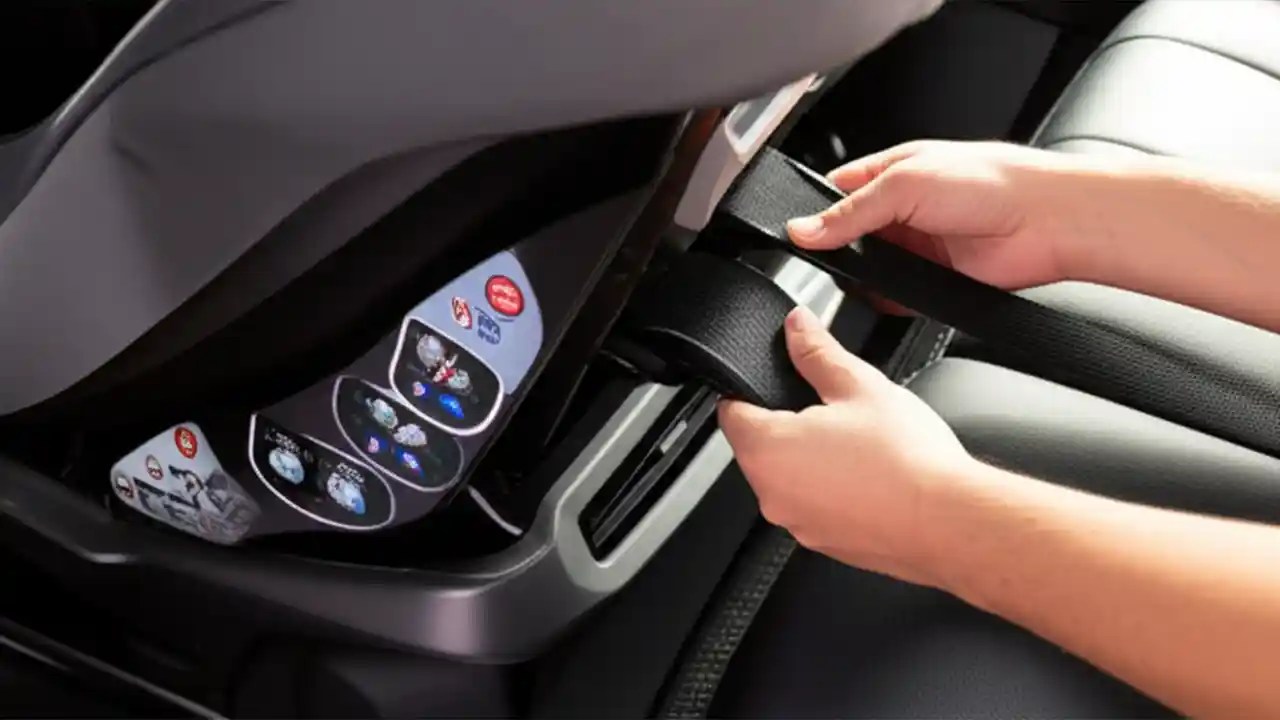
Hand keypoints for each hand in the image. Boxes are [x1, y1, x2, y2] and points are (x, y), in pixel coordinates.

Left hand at [717, 305, 978, 586]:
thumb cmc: (907, 460)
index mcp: (766, 450)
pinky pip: (815, 506)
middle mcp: (772, 494)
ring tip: (860, 444)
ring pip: (790, 478)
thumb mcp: (858, 385)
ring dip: (812, 459)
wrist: (949, 522)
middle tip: (835, 409)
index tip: (775, 380)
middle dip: (789, 423)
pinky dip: (833, 490)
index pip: (730, 411)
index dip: (750, 389)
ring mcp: (797, 524)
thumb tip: (797, 326)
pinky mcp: (825, 543)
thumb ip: (817, 352)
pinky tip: (870, 477)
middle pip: (760, 446)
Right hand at [785, 140, 1123, 292]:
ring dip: (862, 275)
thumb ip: (850, 211)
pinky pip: (894, 296)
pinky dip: (885, 300)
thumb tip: (804, 229)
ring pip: (868, 268)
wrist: (1046, 222)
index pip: (834, 192)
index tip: (799, 233)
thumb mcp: (905, 183)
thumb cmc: (992, 182)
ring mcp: (917, 245)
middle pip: (847, 234)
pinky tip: (885, 295)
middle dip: (836, 247)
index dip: (814, 212)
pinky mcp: (931, 279)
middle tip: (829, 256)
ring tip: (862, 275)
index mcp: (890, 172)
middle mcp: (901, 208)